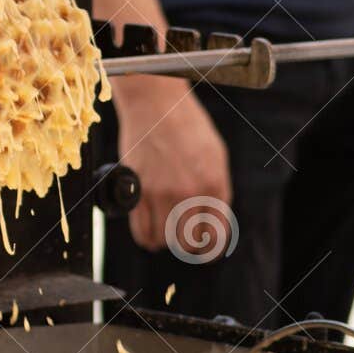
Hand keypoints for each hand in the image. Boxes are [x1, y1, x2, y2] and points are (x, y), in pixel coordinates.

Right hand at [112, 75, 231, 254]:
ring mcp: (161, 191)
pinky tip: (149, 233)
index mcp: (214, 184)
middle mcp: (190, 192)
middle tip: (181, 237)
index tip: (203, 250)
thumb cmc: (186, 125)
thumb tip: (211, 219)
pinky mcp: (137, 189)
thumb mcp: (215, 155)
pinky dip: (146, 237)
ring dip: (164, 241)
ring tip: (163, 233)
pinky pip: (141, 230)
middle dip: (185, 245)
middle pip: (187, 242)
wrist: (155, 103)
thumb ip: (216, 189)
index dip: (209, 249)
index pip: (215, 236)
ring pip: (163, 240)